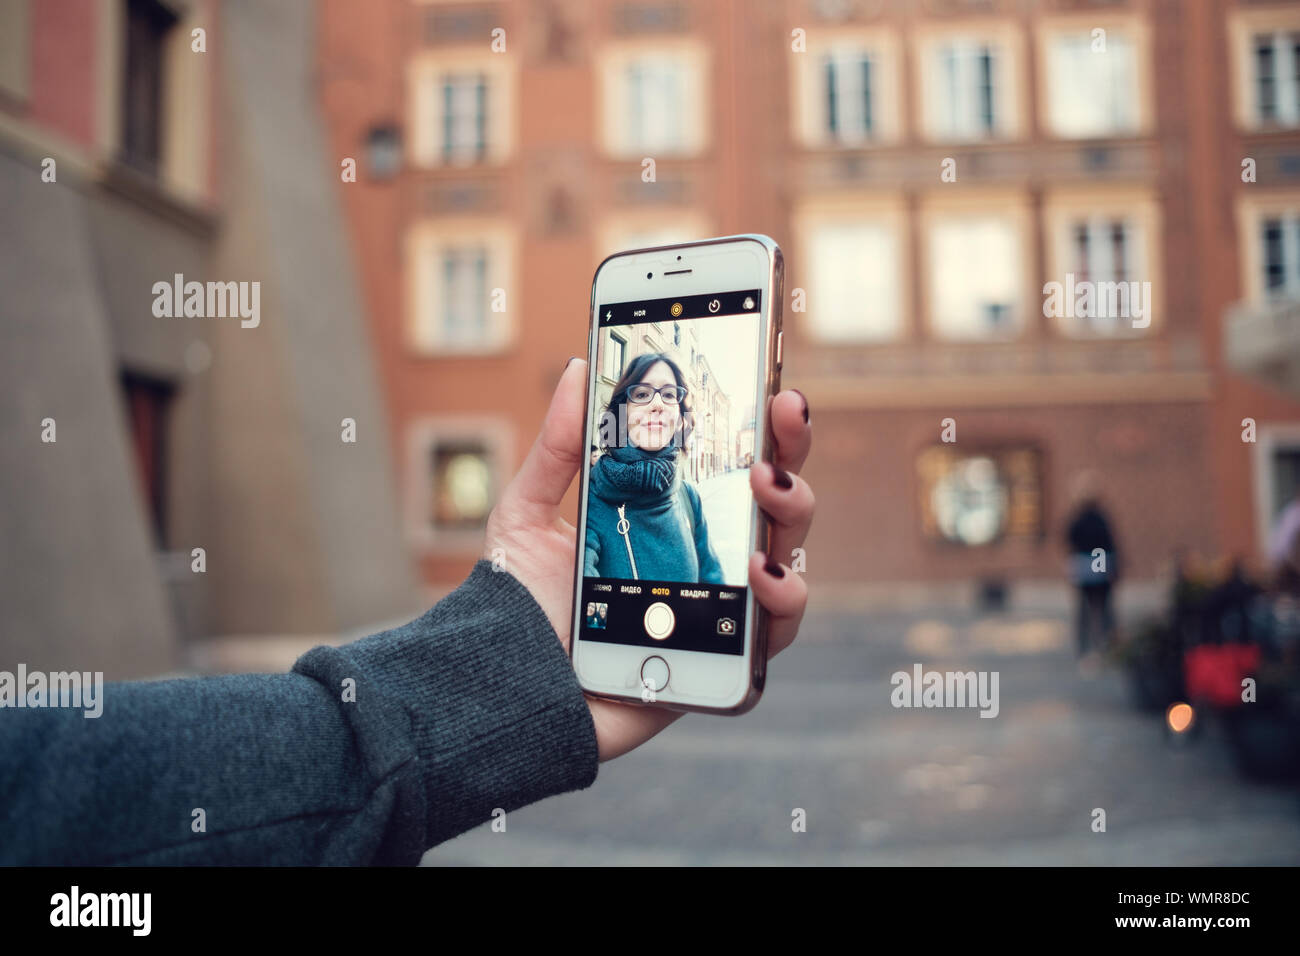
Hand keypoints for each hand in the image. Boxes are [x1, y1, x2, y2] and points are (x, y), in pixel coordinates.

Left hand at [484, 358, 814, 760]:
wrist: (501, 688)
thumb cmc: (519, 603)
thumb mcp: (527, 513)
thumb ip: (558, 446)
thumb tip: (580, 368)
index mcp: (672, 520)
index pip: (733, 463)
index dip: (763, 424)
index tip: (769, 380)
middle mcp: (707, 562)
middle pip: (775, 501)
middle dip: (791, 449)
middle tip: (784, 408)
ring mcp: (719, 612)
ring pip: (788, 559)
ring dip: (792, 514)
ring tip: (766, 486)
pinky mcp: (721, 666)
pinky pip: (773, 638)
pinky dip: (782, 602)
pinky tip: (759, 573)